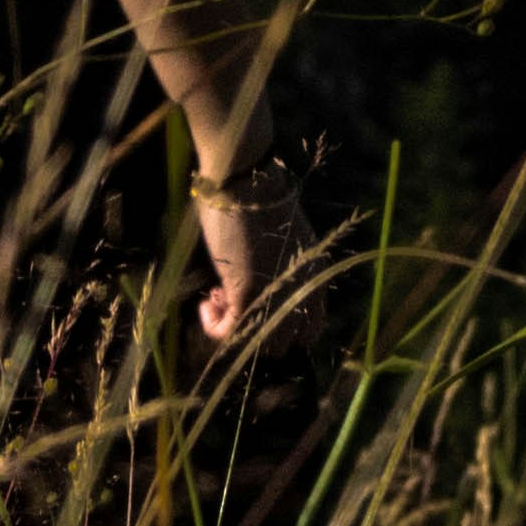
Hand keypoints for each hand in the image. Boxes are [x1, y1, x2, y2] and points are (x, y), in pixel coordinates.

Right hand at [192, 165, 297, 342]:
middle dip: (256, 328)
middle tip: (232, 299)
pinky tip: (207, 302)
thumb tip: (259, 284)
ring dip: (235, 327)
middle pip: (284, 342)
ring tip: (219, 296)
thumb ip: (283, 267)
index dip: (280, 324)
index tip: (257, 302)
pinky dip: (213, 325)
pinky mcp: (248, 294)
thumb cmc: (261, 199)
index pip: (310, 328)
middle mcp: (304, 291)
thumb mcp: (284, 240)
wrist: (249, 181)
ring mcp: (278, 296)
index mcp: (318, 275)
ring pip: (257, 344)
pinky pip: (228, 333)